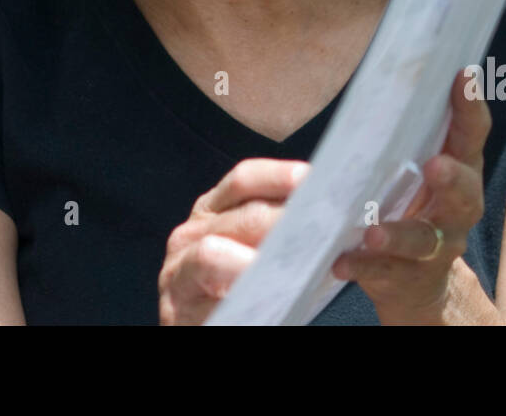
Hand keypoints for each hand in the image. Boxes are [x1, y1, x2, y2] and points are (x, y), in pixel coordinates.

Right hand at [158, 157, 309, 325]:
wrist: (213, 329)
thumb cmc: (241, 293)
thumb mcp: (257, 254)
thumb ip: (279, 232)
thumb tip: (329, 213)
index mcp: (212, 211)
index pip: (244, 179)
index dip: (278, 176)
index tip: (314, 180)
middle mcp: (190, 234)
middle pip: (242, 216)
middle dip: (286, 222)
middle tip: (323, 229)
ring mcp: (178, 273)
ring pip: (213, 253)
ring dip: (259, 260)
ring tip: (296, 266)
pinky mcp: (176, 311)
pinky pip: (208, 300)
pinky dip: (239, 298)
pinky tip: (270, 300)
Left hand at [331, 73, 490, 325]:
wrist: (418, 284)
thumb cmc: (413, 203)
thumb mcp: (419, 165)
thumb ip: (412, 129)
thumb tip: (391, 70)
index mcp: (460, 172)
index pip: (471, 136)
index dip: (470, 108)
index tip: (462, 75)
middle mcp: (456, 212)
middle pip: (464, 194)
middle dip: (452, 178)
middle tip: (435, 166)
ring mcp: (433, 250)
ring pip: (423, 241)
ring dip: (399, 234)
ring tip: (373, 230)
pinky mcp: (403, 278)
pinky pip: (383, 273)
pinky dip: (362, 266)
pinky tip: (341, 261)